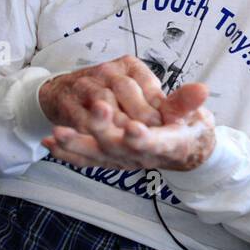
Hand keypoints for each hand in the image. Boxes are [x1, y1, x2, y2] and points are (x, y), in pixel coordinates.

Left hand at [38, 56, 215, 171]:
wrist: (183, 152)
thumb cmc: (188, 130)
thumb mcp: (194, 115)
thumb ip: (188, 102)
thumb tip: (201, 89)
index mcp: (165, 146)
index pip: (153, 144)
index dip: (143, 139)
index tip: (134, 128)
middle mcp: (141, 157)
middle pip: (118, 149)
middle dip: (103, 130)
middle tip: (95, 108)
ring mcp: (123, 160)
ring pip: (96, 156)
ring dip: (76, 145)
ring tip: (57, 133)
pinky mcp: (110, 158)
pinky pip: (85, 159)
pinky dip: (67, 152)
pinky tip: (48, 142)